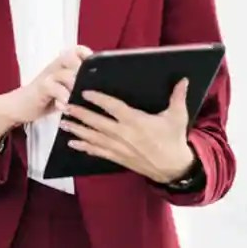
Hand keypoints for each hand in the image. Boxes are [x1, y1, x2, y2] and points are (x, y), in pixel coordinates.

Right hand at [0, 45, 92, 144]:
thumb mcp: (64, 90)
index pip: (79, 51)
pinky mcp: (41, 86)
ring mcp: (48, 75)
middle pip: (73, 58)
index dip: (88, 56)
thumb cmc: (45, 99)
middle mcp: (56, 66)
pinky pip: (55, 87)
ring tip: (79, 99)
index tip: (98, 71)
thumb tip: (102, 90)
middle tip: (90, 87)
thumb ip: (78, 86)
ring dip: (76, 87)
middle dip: (83, 71)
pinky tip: (65, 107)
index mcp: (63, 65)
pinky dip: (63, 97)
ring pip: (67, 74)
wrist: (18, 106)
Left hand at [59, 78, 196, 184]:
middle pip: (96, 122)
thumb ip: (178, 97)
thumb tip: (183, 79)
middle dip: (79, 114)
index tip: (85, 92)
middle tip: (65, 106)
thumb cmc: (174, 140)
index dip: (98, 99)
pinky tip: (73, 143)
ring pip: (93, 137)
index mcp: (136, 121)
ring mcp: (119, 147)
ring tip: (62, 123)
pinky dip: (85, 147)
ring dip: (77, 130)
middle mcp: (124, 134)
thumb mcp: (177, 116)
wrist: (174, 168)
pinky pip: (98, 152)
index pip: (113, 107)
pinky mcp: (118, 158)